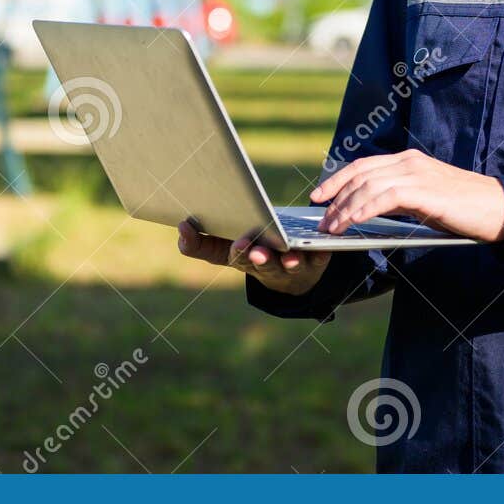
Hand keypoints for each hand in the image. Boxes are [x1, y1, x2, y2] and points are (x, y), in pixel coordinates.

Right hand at [177, 220, 330, 296]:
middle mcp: (269, 266)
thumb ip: (199, 243)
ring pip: (291, 264)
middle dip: (260, 258)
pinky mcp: (316, 261)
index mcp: (245, 260)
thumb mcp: (224, 249)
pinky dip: (321, 253)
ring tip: (291, 257)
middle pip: (264, 264)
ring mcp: (293, 265)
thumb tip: (181, 227)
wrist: (291, 277)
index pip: (238, 259)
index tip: (239, 245)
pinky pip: (320, 258)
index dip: (239, 253)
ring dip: (290, 261)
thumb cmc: (251, 253)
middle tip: (257, 252)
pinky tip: (322, 246)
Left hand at [312, 149, 503, 242]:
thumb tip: (369, 212)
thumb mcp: (425, 200)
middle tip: (320, 220)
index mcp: (409, 160)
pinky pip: (384, 197)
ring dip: (344, 209)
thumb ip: (399, 199)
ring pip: (367, 186)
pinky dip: (363, 210)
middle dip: (334, 198)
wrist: (501, 209)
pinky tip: (352, 223)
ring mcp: (417, 174)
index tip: (318, 196)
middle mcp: (410, 162)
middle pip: (359, 175)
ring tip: (331, 229)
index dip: (336, 180)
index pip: (362, 166)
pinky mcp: (425, 191)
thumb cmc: (465, 210)